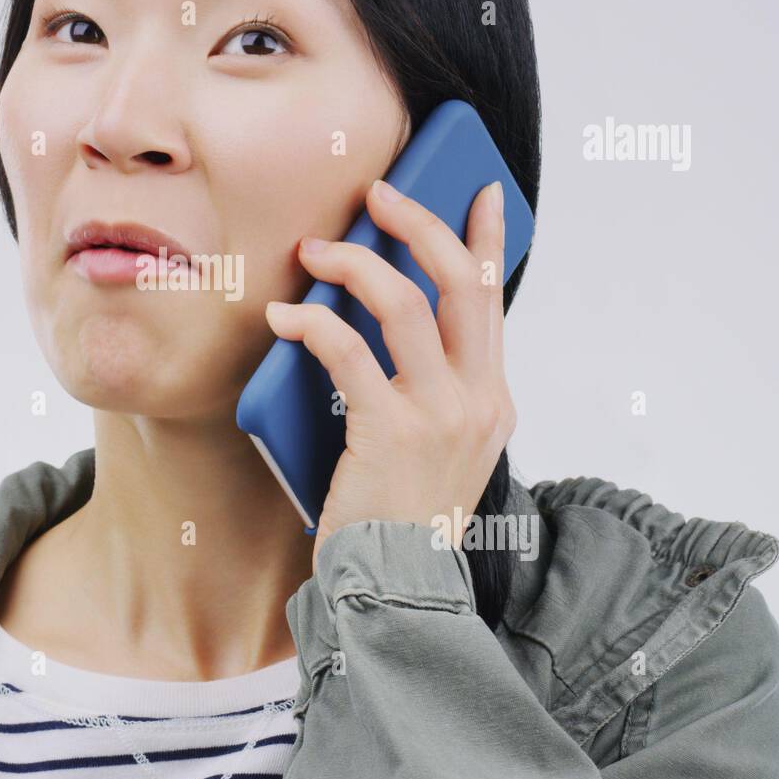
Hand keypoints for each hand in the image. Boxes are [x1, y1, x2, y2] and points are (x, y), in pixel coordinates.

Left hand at [264, 177, 516, 569]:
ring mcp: (440, 416)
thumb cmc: (401, 514)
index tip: (476, 190)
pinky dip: (312, 324)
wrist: (395, 589)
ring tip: (314, 251)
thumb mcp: (435, 445)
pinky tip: (284, 319)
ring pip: (404, 303)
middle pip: (459, 281)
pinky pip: (348, 352)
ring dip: (354, 264)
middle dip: (418, 224)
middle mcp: (478, 400)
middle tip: (377, 194)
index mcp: (493, 398)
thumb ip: (427, 386)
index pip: (494, 299)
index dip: (487, 237)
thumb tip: (378, 316)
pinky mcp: (391, 434)